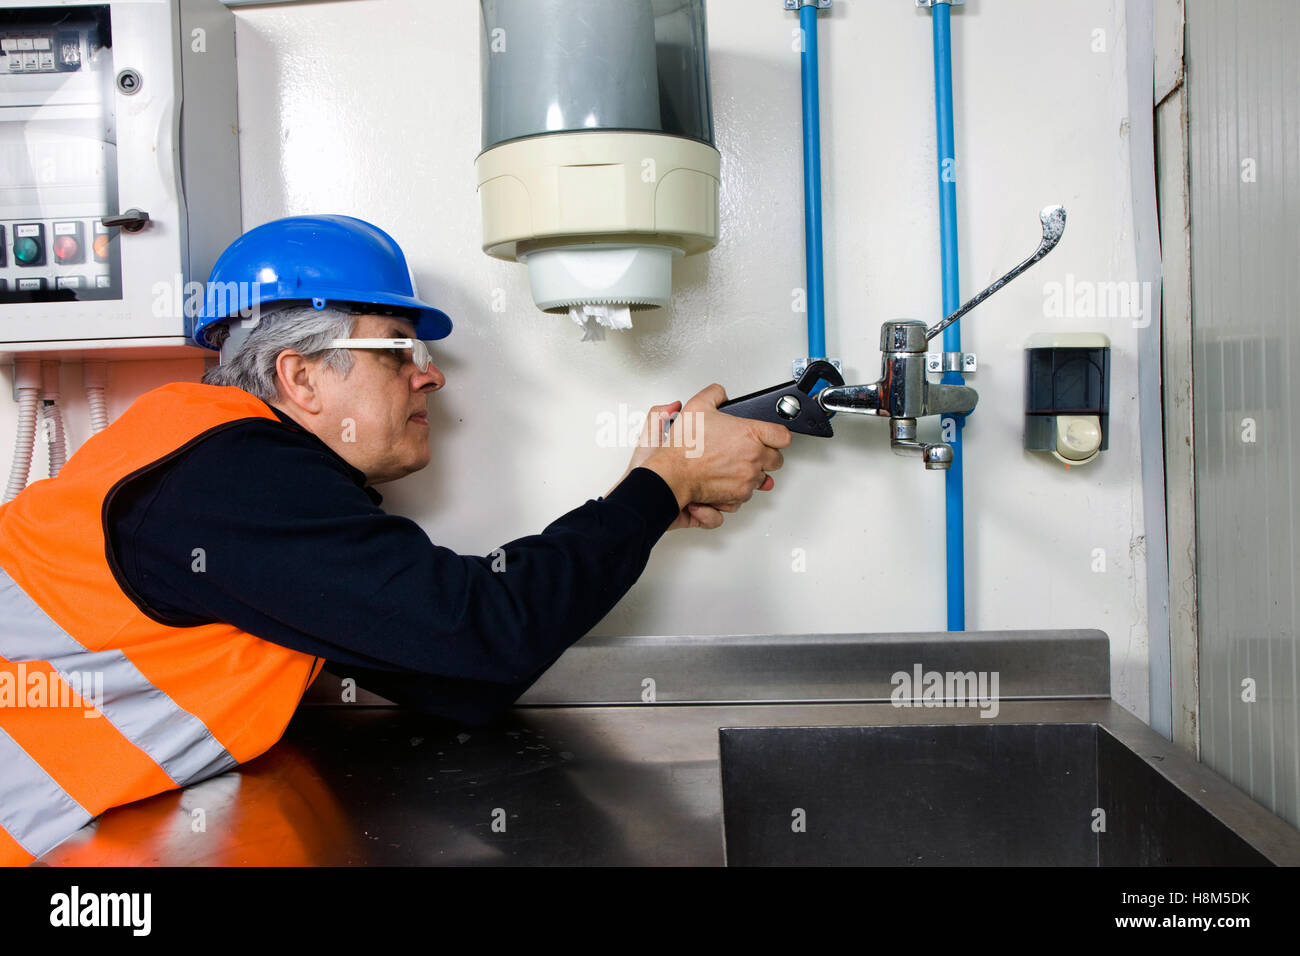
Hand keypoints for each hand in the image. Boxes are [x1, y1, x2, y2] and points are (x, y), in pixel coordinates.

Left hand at [611, 401, 729, 530]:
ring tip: (704, 493)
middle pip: (735, 477)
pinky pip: (717, 518)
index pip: (724, 452)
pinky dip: (709, 514)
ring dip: (720, 498)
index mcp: (696, 457)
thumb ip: (658, 415)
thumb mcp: (650, 437)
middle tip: (720, 473)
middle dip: (731, 478)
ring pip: (731, 501)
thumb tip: (675, 404)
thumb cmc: (644, 470)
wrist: (640, 501)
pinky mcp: (700, 516)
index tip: (730, 450)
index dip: (732, 452)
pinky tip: (696, 506)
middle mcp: (703, 478)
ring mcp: (703, 497)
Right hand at [640, 383, 791, 520]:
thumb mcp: (698, 406)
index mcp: (750, 434)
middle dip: (766, 455)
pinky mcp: (739, 495)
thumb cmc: (684, 446)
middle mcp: (753, 457)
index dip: (778, 435)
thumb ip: (714, 393)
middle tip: (751, 452)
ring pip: (763, 478)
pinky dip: (741, 488)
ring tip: (736, 466)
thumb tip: (720, 393)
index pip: (783, 436)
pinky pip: (749, 493)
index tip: (772, 436)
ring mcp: (748, 478)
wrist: (673, 474)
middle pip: (777, 459)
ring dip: (753, 472)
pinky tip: (729, 479)